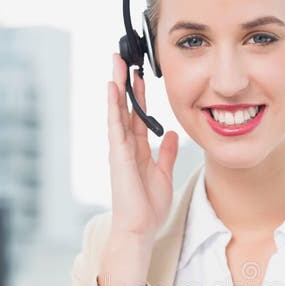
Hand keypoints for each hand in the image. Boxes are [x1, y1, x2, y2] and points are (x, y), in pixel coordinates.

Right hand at [107, 52, 178, 240]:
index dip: (139, 95)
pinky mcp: (117, 155)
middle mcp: (126, 146)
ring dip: (116, 87)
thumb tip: (172, 135)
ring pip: (117, 111)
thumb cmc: (149, 206)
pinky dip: (113, 106)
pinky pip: (115, 126)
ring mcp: (120, 149)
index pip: (138, 115)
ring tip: (116, 64)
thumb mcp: (164, 173)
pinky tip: (112, 88)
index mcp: (138, 149)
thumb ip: (167, 153)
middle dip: (124, 83)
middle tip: (123, 58)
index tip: (141, 74)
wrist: (140, 227)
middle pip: (124, 108)